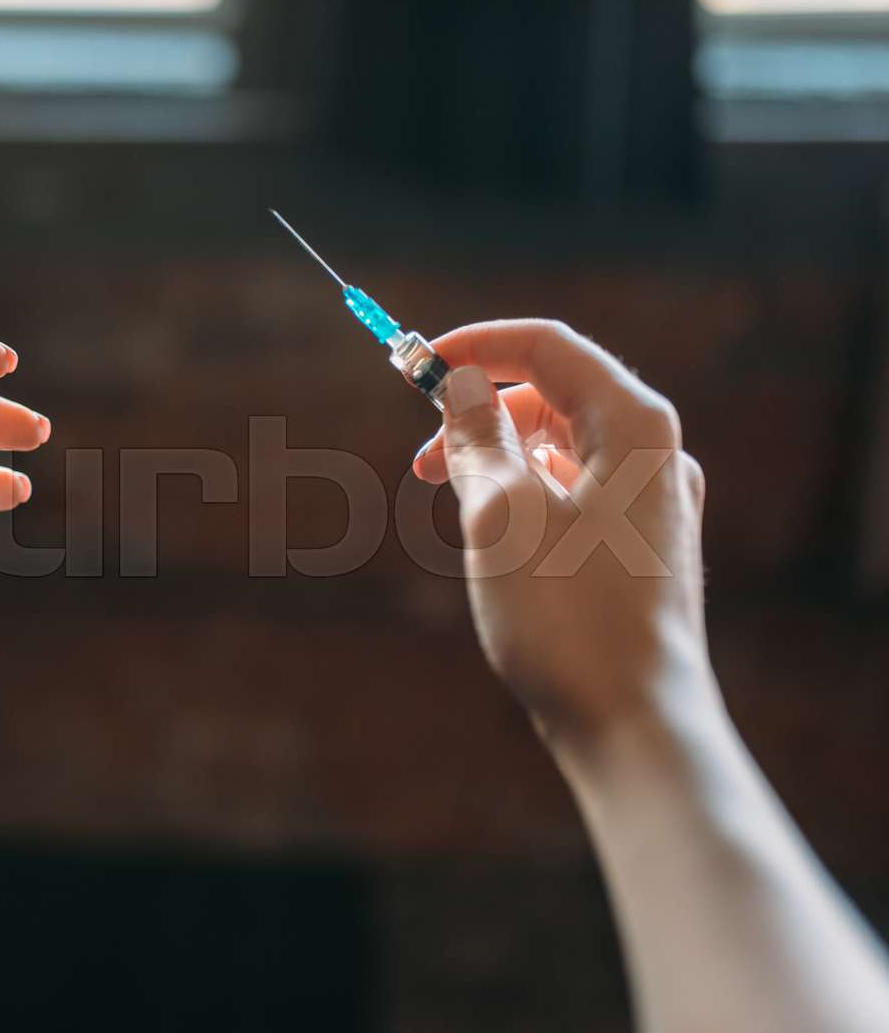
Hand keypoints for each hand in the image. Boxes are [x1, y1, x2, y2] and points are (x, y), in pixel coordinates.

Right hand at [410, 320, 712, 753]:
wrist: (635, 724)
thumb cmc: (568, 618)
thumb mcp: (500, 513)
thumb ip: (477, 437)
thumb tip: (463, 386)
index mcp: (634, 427)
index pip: (547, 345)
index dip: (475, 346)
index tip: (413, 369)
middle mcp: (655, 457)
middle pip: (554, 395)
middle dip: (479, 413)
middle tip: (421, 463)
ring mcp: (652, 506)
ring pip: (559, 449)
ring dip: (495, 460)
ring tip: (450, 506)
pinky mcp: (638, 551)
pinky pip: (571, 494)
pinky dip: (522, 497)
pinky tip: (492, 540)